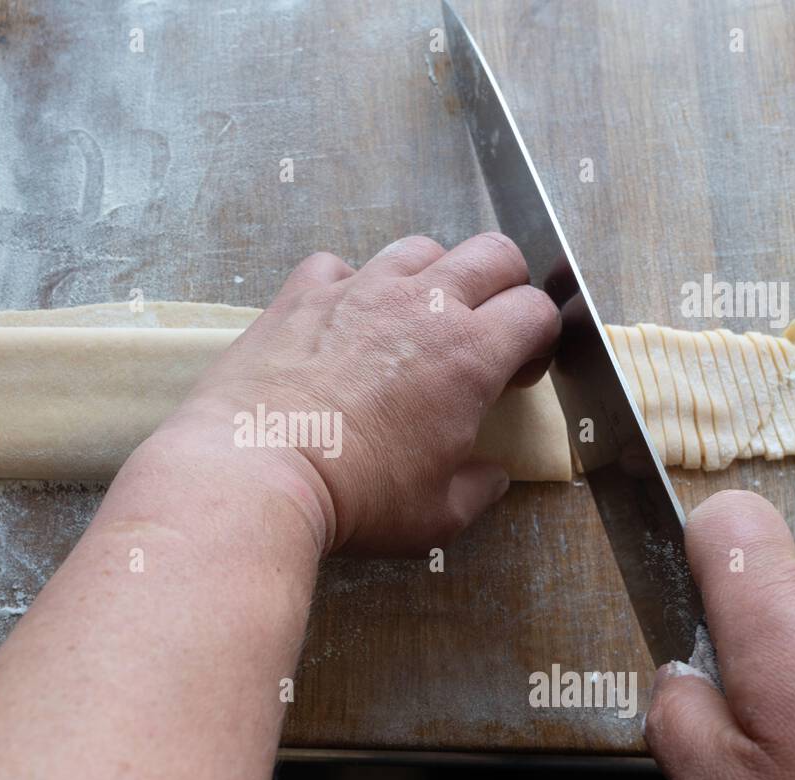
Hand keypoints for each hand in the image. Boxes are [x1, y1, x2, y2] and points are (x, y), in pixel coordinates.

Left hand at [158, 233, 560, 554]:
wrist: (255, 471)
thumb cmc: (353, 498)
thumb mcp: (437, 517)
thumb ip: (477, 490)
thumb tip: (490, 478)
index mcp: (469, 355)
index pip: (536, 310)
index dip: (539, 340)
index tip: (518, 372)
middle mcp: (421, 305)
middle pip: (493, 254)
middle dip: (504, 288)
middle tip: (484, 332)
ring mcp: (358, 290)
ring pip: (419, 247)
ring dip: (432, 276)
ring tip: (415, 323)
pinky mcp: (302, 294)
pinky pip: (338, 265)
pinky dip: (348, 283)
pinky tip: (342, 319)